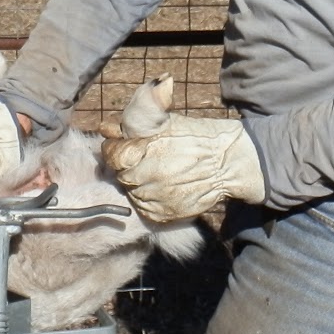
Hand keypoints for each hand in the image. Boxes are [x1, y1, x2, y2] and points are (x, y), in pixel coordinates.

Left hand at [102, 114, 265, 222]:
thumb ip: (133, 120)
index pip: (112, 155)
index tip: (125, 146)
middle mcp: (151, 175)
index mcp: (148, 148)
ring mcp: (159, 197)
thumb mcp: (165, 119)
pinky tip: (159, 187)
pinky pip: (143, 209)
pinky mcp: (166, 214)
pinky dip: (146, 199)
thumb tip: (105, 128)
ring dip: (136, 183)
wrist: (227, 162)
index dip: (115, 149)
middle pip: (121, 175)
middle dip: (127, 167)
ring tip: (154, 173)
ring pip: (131, 193)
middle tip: (142, 159)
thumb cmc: (194, 137)